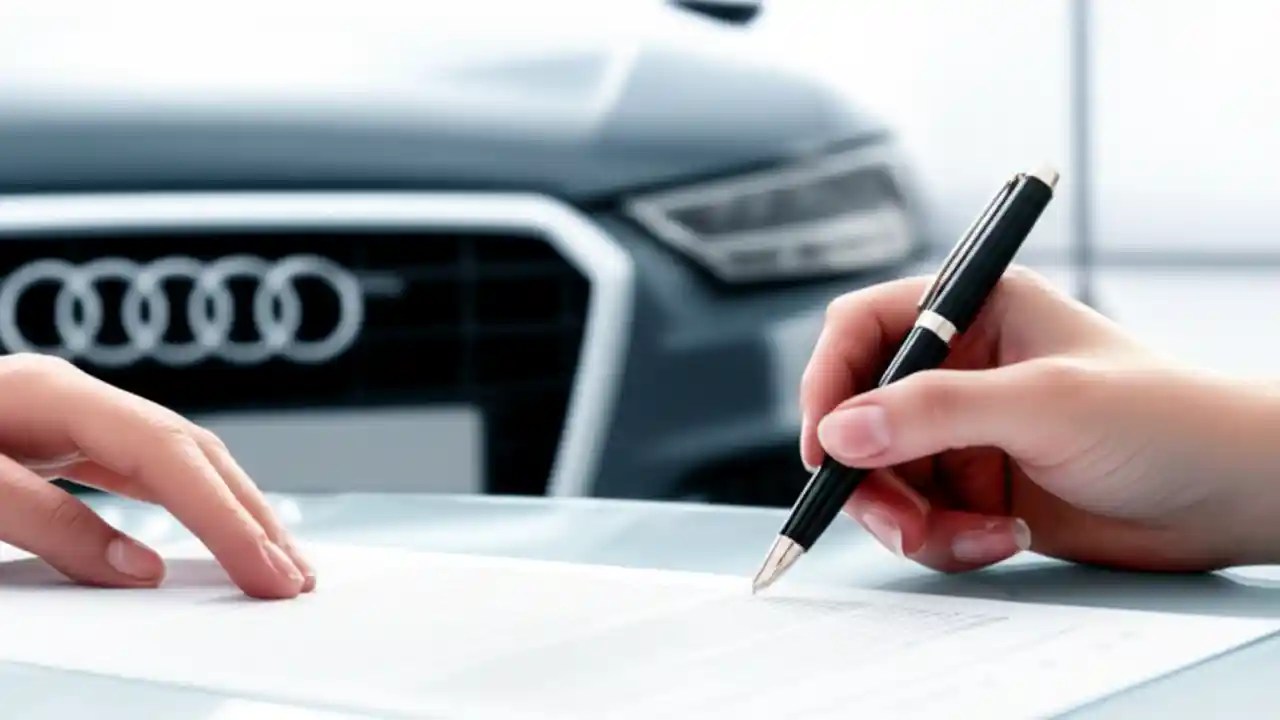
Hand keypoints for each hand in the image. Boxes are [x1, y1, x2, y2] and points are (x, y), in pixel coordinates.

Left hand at [0, 353, 314, 597]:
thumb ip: (46, 524)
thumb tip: (138, 569)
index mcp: (53, 393)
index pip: (168, 454)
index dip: (225, 515)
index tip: (265, 572)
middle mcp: (74, 395)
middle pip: (193, 450)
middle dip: (251, 514)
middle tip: (294, 575)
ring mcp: (69, 414)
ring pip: (178, 459)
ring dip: (231, 508)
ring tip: (271, 559)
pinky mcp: (58, 438)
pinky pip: (146, 471)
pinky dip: (190, 504)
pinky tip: (211, 528)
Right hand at [800, 267, 1279, 571]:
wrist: (1232, 498)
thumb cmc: (1166, 420)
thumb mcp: (1044, 403)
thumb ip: (935, 412)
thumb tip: (841, 430)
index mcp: (973, 311)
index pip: (863, 329)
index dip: (830, 382)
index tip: (825, 442)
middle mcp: (961, 368)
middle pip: (861, 415)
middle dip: (871, 474)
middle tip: (896, 517)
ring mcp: (966, 433)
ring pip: (885, 478)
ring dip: (911, 519)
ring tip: (969, 533)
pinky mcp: (976, 488)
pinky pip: (922, 519)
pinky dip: (947, 539)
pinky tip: (1002, 534)